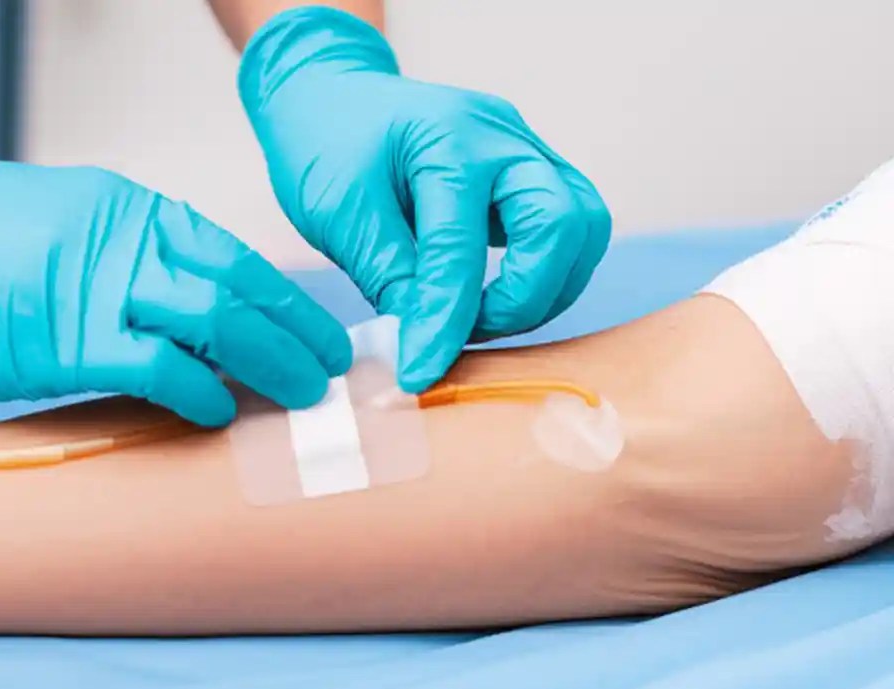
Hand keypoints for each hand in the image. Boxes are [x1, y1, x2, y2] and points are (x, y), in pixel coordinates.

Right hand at [0, 135, 350, 425]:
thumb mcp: (51, 226)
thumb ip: (112, 259)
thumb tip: (162, 307)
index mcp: (124, 210)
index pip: (230, 252)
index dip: (284, 295)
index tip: (317, 331)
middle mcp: (123, 240)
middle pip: (240, 285)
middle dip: (297, 331)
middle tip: (332, 371)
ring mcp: (95, 285)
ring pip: (216, 320)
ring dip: (269, 361)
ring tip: (303, 396)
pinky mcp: (63, 338)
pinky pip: (157, 364)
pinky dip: (198, 389)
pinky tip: (221, 411)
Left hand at [239, 7, 610, 391]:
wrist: (330, 94)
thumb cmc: (326, 144)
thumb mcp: (339, 214)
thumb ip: (390, 275)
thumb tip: (428, 341)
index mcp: (445, 141)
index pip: (458, 250)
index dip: (443, 324)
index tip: (419, 374)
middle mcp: (501, 138)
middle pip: (563, 224)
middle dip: (525, 298)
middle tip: (469, 332)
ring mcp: (524, 149)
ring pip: (583, 226)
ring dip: (546, 288)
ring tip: (483, 319)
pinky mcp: (530, 170)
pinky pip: (570, 224)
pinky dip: (545, 270)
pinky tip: (495, 296)